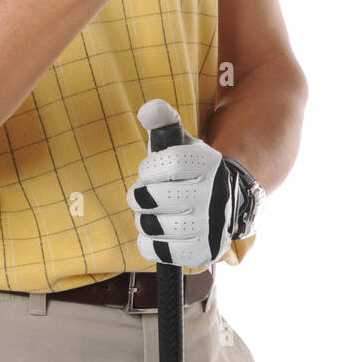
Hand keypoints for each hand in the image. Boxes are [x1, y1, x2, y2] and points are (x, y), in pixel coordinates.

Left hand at [126, 101, 239, 267]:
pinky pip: (160, 252)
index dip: (149, 168)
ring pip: (154, 226)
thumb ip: (163, 120)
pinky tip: (156, 233)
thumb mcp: (180, 141)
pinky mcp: (204, 253)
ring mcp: (211, 227)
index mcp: (208, 163)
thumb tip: (149, 109)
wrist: (223, 202)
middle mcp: (215, 195)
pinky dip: (149, 244)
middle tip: (143, 194)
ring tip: (150, 213)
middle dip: (138, 195)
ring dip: (142, 219)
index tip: (150, 171)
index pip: (167, 162)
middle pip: (153, 197)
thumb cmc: (189, 170)